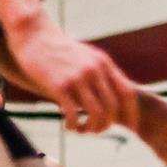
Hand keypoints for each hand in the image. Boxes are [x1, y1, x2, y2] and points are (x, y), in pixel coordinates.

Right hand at [7, 9, 139, 133]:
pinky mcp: (59, 85)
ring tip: (82, 129)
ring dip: (92, 128)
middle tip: (96, 130)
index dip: (132, 113)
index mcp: (104, 63)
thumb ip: (99, 72)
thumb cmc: (59, 50)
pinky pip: (73, 114)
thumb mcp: (86, 56)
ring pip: (97, 113)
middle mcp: (94, 69)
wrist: (34, 35)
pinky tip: (68, 126)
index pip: (128, 92)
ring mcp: (78, 77)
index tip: (130, 126)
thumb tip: (109, 95)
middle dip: (106, 124)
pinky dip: (73, 125)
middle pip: (113, 107)